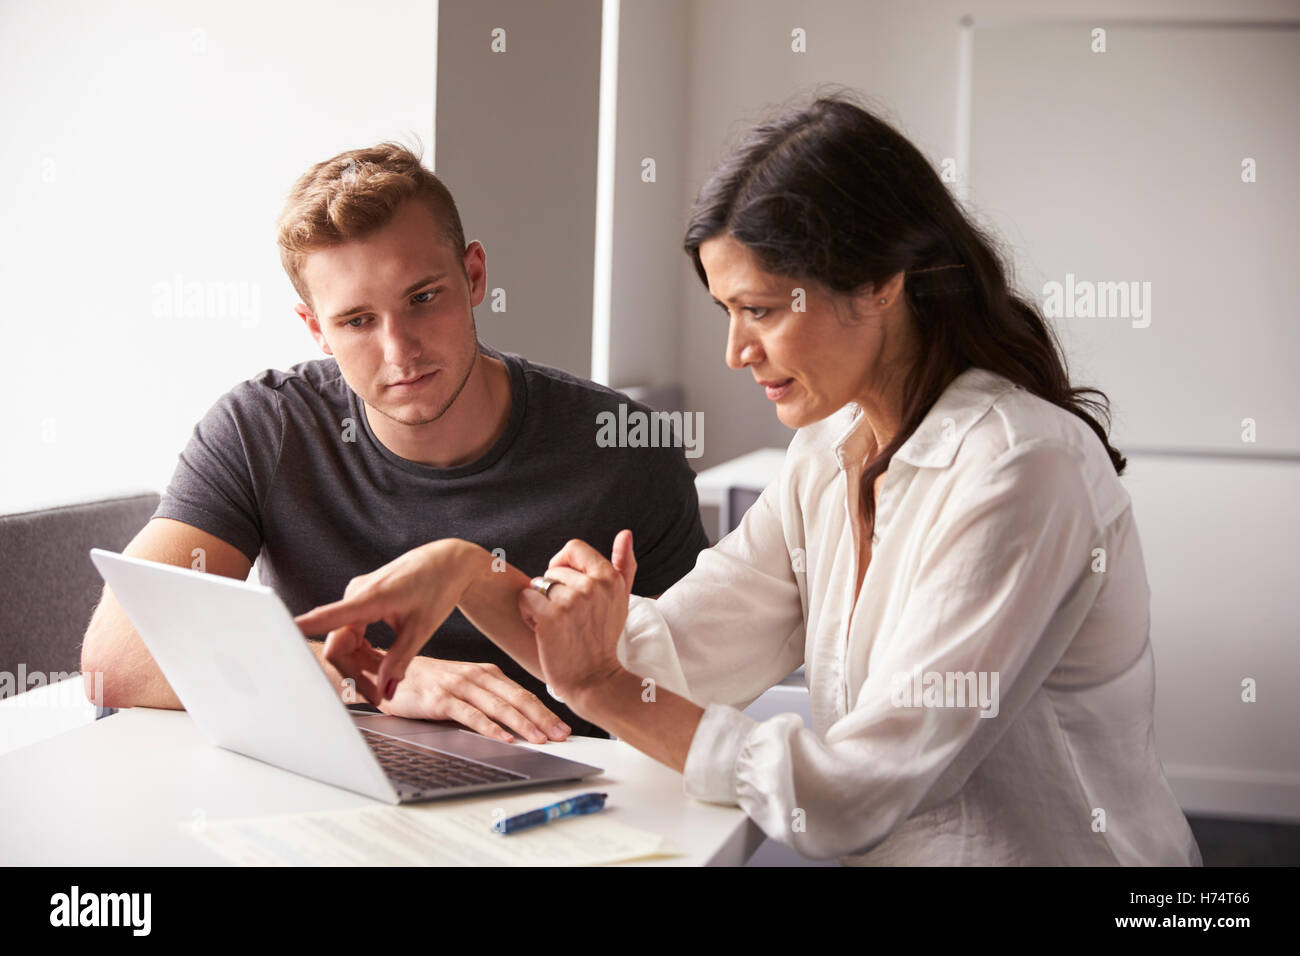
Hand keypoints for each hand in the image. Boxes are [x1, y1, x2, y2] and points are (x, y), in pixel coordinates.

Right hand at [294, 540, 464, 704]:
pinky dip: (362, 652)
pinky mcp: (360, 601)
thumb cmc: (438, 587)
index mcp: (369, 597)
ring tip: (383, 683)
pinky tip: (380, 664)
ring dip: (358, 665)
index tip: (275, 637)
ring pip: (343, 641)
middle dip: (353, 674)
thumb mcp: (422, 629)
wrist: (448, 562)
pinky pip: (351, 633)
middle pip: (337, 644)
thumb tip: (385, 691)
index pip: (327, 618)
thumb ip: (400, 660)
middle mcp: (355, 594)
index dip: (300, 630)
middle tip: (377, 698)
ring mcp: (356, 597)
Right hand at [380, 656, 570, 743]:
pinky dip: (489, 726)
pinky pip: (469, 714)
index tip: (562, 727)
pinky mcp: (440, 698)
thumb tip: (514, 722)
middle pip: (517, 698)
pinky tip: (503, 738)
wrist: (385, 670)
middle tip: (562, 735)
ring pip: (499, 706)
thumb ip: (485, 699)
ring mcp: (459, 685)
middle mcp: (476, 676)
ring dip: (523, 724)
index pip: (522, 693)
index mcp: (485, 672)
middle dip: (543, 718)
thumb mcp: (462, 686)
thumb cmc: (424, 682)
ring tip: (540, 739)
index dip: (545, 711)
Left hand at [517, 530, 635, 704]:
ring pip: (538, 584)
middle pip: (554, 569)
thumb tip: (625, 533)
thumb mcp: (621, 600)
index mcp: (610, 578)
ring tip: (554, 623)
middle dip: (552, 589)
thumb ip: (624, 565)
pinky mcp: (551, 617)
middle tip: (563, 615)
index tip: (566, 585)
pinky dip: (527, 612)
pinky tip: (540, 628)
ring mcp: (572, 601)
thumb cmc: (603, 638)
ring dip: (539, 603)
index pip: (574, 548)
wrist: (593, 679)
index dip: (564, 563)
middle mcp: (593, 586)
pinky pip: (526, 598)